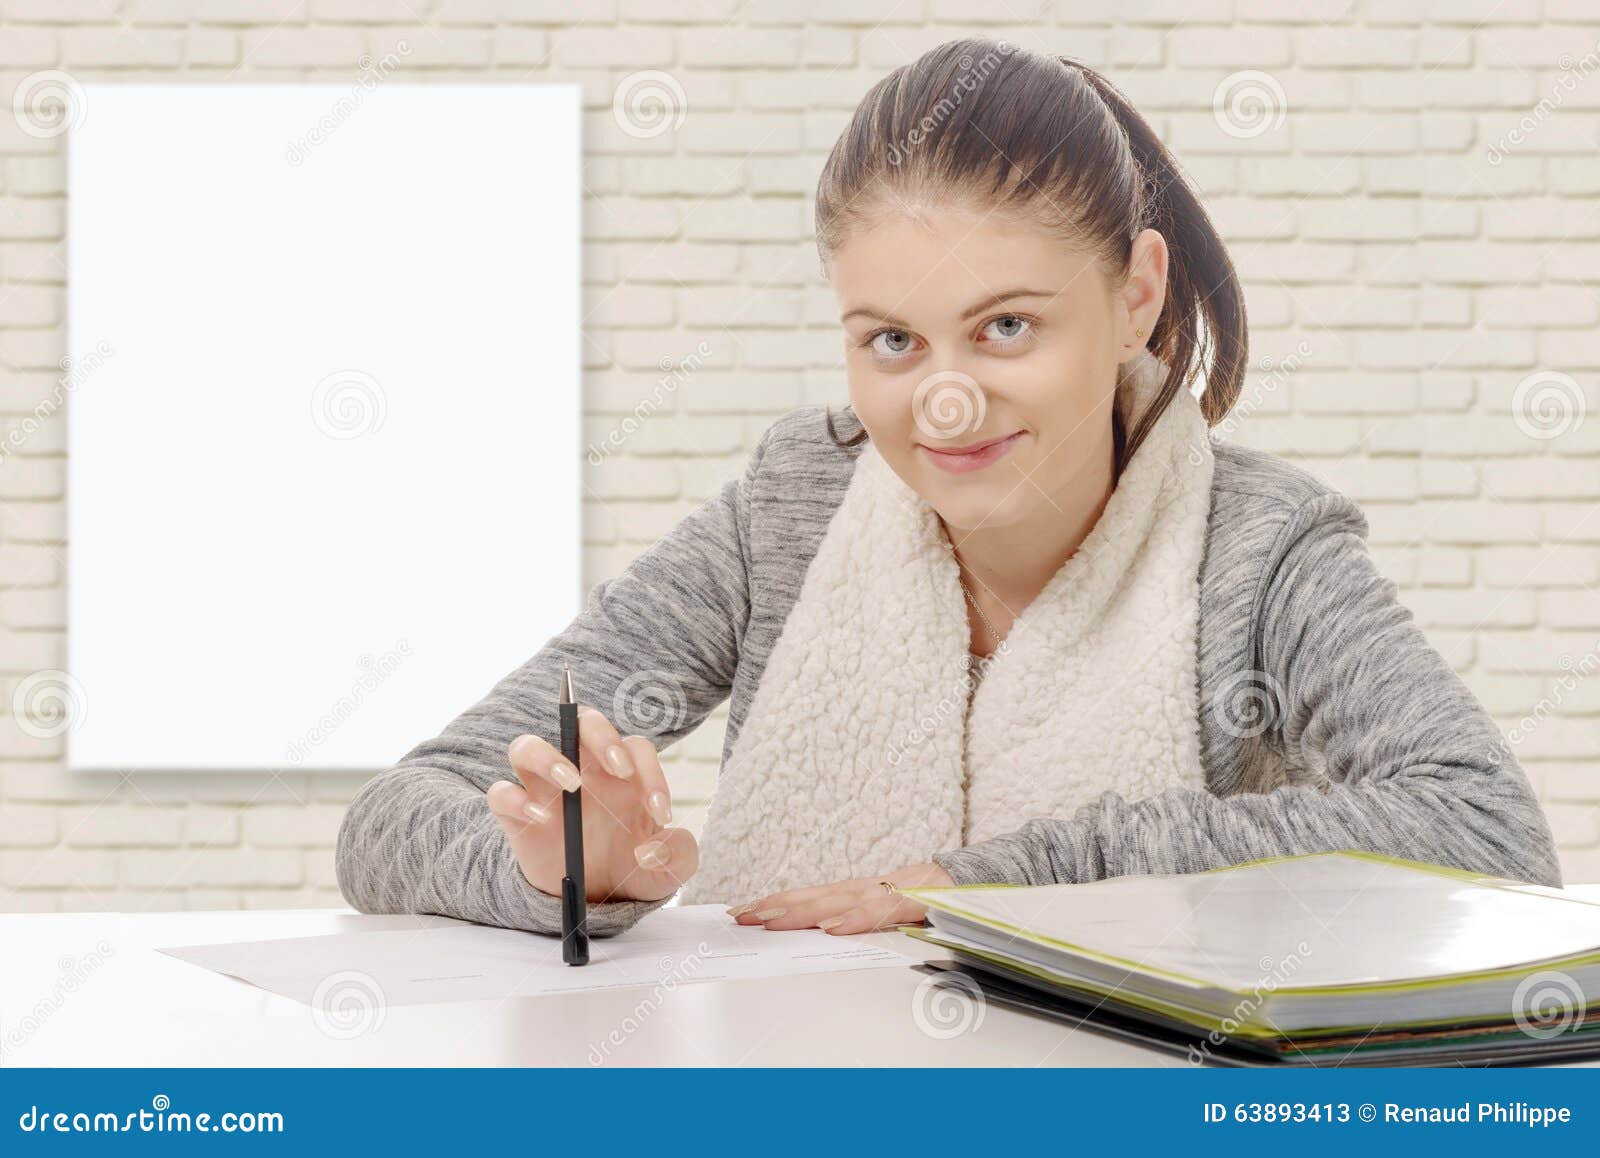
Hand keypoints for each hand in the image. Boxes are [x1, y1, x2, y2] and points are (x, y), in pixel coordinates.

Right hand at [486, 706, 697, 903]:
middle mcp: (581, 770)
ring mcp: (544, 789)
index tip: (659, 813)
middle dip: (602, 736)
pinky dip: (515, 799)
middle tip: (619, 770)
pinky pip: (500, 792)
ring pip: (527, 746)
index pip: (635, 749)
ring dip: (548, 757)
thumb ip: (680, 856)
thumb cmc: (632, 869)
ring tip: (571, 783)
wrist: (595, 901)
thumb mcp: (668, 871)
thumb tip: (658, 848)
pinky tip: (541, 818)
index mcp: (622, 774)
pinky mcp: (515, 815)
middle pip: (583, 722)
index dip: (651, 774)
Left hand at [726, 862, 953, 934]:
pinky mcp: (915, 900)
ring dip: (803, 910)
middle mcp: (868, 888)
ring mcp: (890, 891)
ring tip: (772, 920)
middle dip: (775, 905)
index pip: (810, 897)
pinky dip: (857, 918)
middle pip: (815, 896)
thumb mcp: (890, 911)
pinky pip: (883, 910)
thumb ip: (860, 919)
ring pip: (840, 900)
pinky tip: (834, 927)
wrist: (978, 880)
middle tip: (741, 916)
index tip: (743, 910)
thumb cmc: (932, 898)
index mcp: (860, 892)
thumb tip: (823, 932)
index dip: (776, 902)